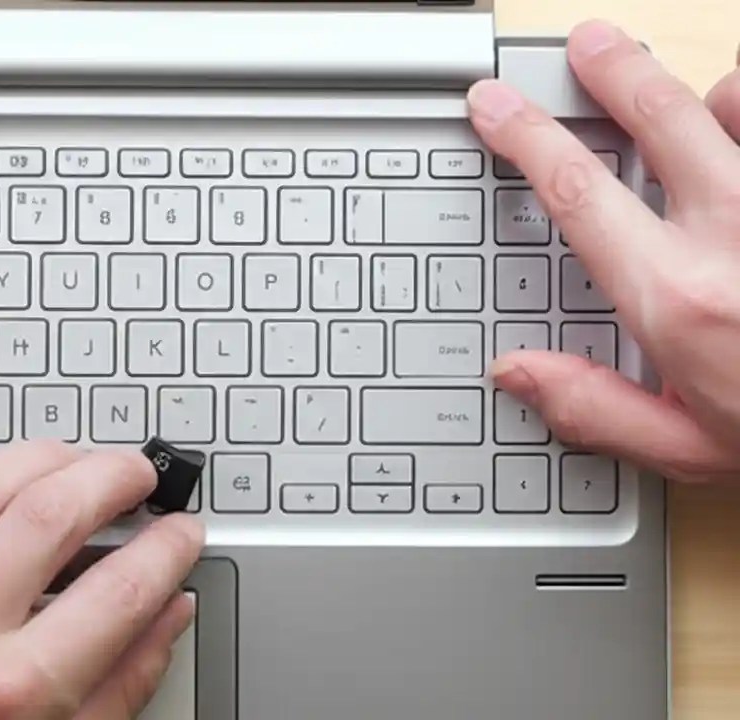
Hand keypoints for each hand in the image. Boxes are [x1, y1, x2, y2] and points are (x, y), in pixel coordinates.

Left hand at [0, 441, 203, 719]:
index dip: (168, 547)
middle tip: (138, 477)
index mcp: (13, 695)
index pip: (121, 590)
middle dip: (113, 477)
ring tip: (69, 461)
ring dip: (36, 460)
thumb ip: (119, 688)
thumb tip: (166, 616)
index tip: (181, 532)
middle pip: (50, 514)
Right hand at [468, 20, 739, 482]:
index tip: (499, 107)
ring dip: (699, 92)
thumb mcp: (690, 449)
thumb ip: (595, 407)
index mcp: (680, 299)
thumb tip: (518, 372)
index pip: (578, 192)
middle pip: (658, 116)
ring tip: (687, 97)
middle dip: (612, 70)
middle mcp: (735, 237)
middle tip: (589, 46)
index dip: (526, 137)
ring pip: (734, 103)